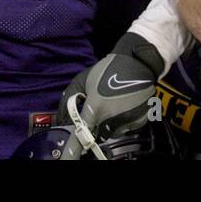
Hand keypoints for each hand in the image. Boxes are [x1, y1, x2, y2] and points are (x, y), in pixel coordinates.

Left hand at [55, 33, 162, 158]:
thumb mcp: (83, 80)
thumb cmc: (108, 69)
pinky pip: (127, 128)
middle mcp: (113, 117)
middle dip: (96, 126)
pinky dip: (123, 122)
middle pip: (99, 135)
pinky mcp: (140, 120)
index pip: (84, 133)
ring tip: (112, 107)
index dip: (79, 137)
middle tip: (98, 112)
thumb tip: (60, 121)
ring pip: (113, 133)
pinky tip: (123, 107)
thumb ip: (68, 101)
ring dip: (110, 125)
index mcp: (97, 107)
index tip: (76, 139)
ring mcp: (128, 120)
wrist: (137, 62)